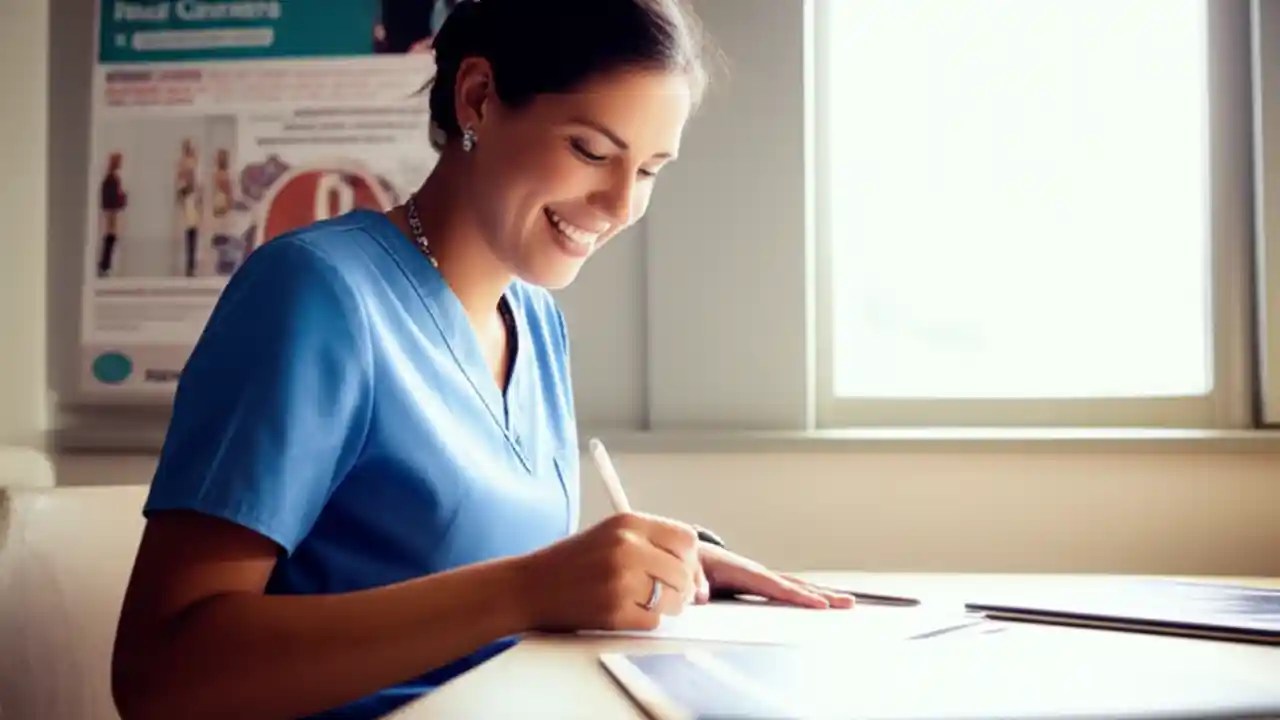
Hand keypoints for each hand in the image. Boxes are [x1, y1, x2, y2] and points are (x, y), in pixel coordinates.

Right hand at [520, 512, 700, 631]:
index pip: (686, 539)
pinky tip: (623, 612)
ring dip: (664, 607)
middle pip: (684, 572)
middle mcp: (627, 546)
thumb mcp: (611, 536)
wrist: (529, 586)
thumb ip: (652, 546)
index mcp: (628, 523)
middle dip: (679, 589)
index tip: (685, 574)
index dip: (691, 561)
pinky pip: (654, 622)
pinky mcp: (614, 610)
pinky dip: (644, 622)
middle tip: (661, 594)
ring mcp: (621, 579)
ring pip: (674, 599)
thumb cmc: (571, 564)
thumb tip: (697, 580)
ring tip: (638, 601)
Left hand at [696, 543, 855, 608]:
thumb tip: (700, 593)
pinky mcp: (760, 584)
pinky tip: (823, 602)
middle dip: (823, 594)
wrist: (690, 553)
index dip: (798, 597)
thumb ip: (696, 581)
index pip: (776, 587)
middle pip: (796, 585)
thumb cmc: (692, 562)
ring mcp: (762, 578)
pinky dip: (809, 595)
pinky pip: (789, 589)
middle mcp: (758, 573)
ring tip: (847, 601)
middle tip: (848, 603)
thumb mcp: (691, 570)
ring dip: (822, 594)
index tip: (820, 606)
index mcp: (743, 572)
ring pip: (797, 586)